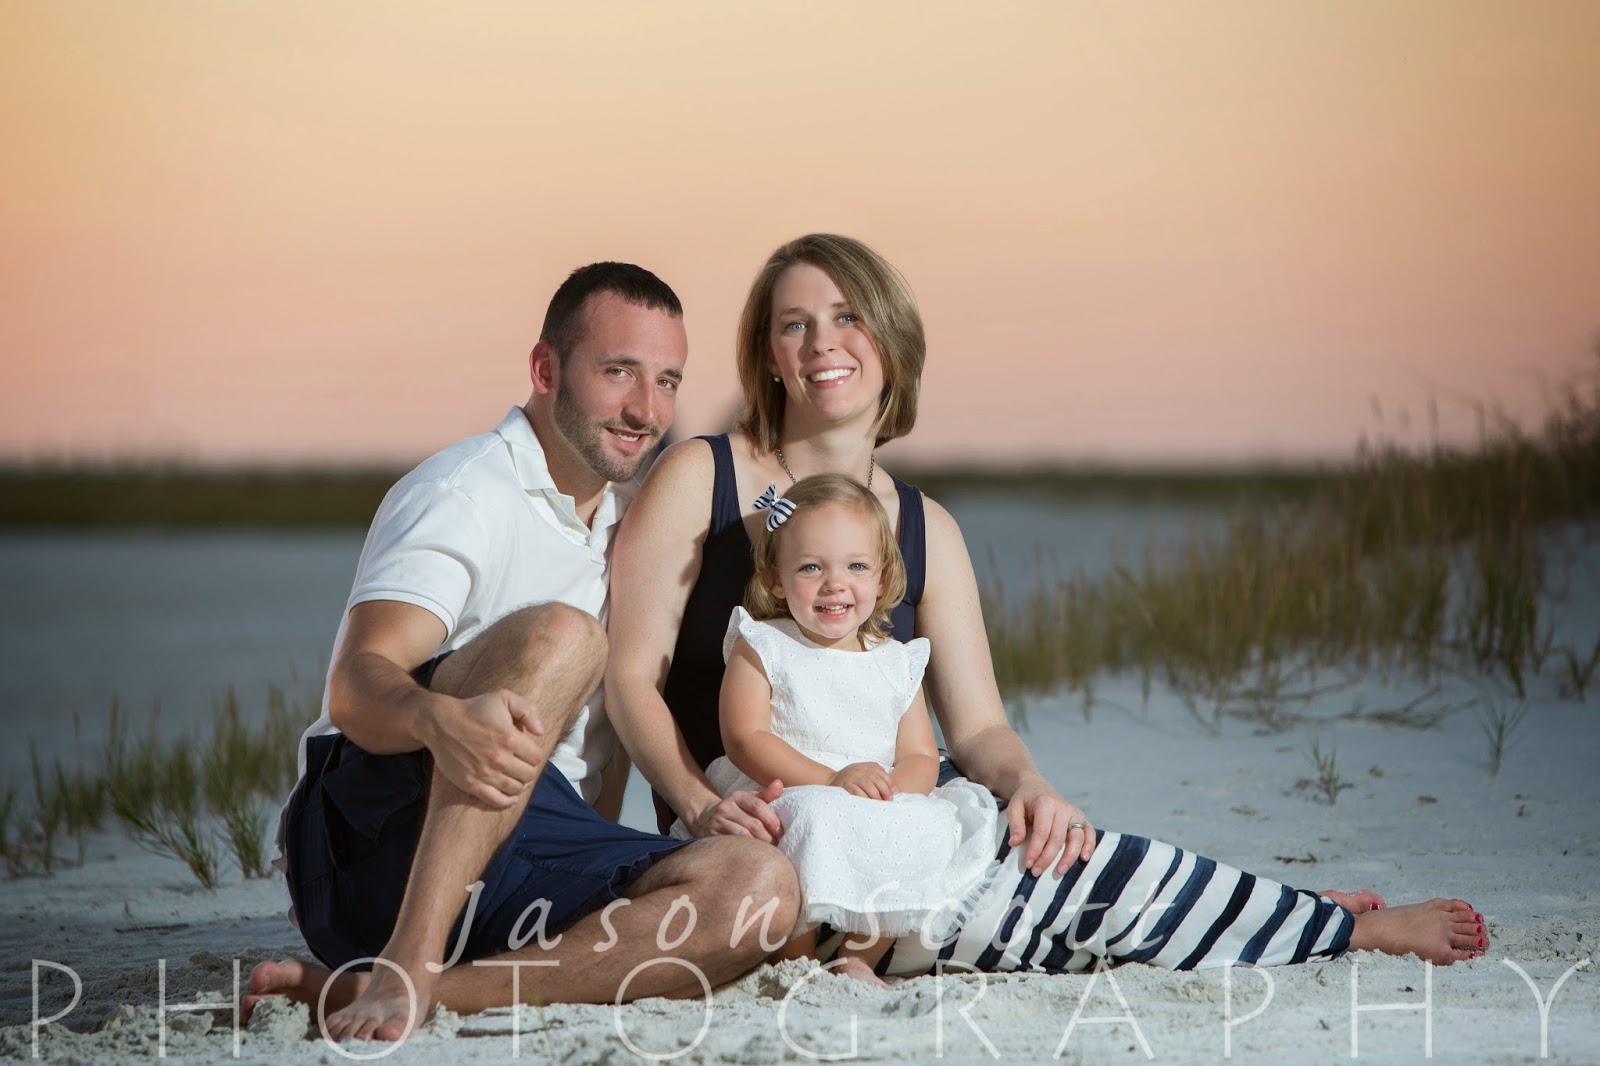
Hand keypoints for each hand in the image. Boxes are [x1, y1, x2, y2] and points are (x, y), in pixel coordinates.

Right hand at [419, 689, 546, 808]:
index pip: (536, 757)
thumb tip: (541, 732)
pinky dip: (508, 800)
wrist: (440, 722)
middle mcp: (498, 758)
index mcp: (509, 738)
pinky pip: (497, 800)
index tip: (527, 751)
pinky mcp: (471, 784)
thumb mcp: (503, 697)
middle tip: (522, 765)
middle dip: (528, 770)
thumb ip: (527, 711)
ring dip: (520, 784)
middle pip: (528, 775)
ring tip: (517, 777)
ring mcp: (484, 773)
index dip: (534, 754)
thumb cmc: (474, 709)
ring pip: (515, 789)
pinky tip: (511, 795)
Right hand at [691, 780, 784, 842]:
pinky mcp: (712, 837)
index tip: (781, 831)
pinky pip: (733, 845)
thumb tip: (779, 784)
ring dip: (759, 845)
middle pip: (753, 824)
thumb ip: (766, 795)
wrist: (707, 818)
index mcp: (737, 796)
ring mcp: (717, 823)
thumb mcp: (750, 800)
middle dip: (768, 836)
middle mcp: (726, 808)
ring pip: (743, 836)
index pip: (758, 806)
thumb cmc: (737, 810)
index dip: (772, 819)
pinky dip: (746, 851)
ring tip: (768, 851)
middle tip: (777, 844)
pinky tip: (754, 855)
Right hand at [829, 762, 895, 799]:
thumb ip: (879, 779)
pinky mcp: (844, 784)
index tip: (892, 794)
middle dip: (884, 790)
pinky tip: (868, 803)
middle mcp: (859, 769)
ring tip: (879, 803)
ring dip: (875, 795)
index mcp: (866, 766)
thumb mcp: (865, 774)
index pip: (881, 772)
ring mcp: (851, 776)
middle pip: (876, 779)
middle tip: (888, 800)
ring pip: (867, 785)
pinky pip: (856, 791)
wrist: (830, 780)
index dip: (888, 783)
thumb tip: (895, 789)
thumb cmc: (852, 780)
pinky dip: (863, 797)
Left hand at [1006, 777, 1094, 876]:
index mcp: (1046, 803)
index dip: (1035, 850)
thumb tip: (1015, 843)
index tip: (1028, 864)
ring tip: (1059, 871)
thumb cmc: (1025, 801)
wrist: (1038, 788)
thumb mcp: (1014, 807)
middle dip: (1047, 858)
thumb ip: (1015, 824)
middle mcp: (1063, 808)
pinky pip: (1090, 833)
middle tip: (1036, 872)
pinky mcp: (1082, 819)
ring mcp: (1075, 813)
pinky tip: (1084, 859)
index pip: (1042, 832)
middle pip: (1058, 838)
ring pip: (1076, 838)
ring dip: (1069, 857)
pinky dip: (1089, 846)